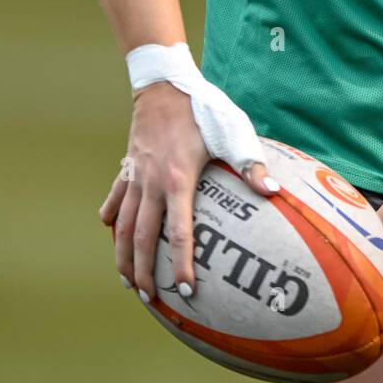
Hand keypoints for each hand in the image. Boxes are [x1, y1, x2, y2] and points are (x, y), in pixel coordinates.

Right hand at [99, 81, 277, 303]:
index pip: (180, 233)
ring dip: (122, 255)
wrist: (165, 83)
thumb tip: (273, 190)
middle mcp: (152, 184)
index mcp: (179, 180)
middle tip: (149, 300)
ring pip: (121, 225)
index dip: (181, 265)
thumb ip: (251, 164)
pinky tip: (109, 232)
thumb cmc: (204, 109)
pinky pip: (115, 198)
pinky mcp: (128, 166)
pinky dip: (110, 217)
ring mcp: (136, 176)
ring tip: (126, 281)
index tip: (185, 290)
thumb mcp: (233, 132)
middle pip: (141, 238)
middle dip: (144, 273)